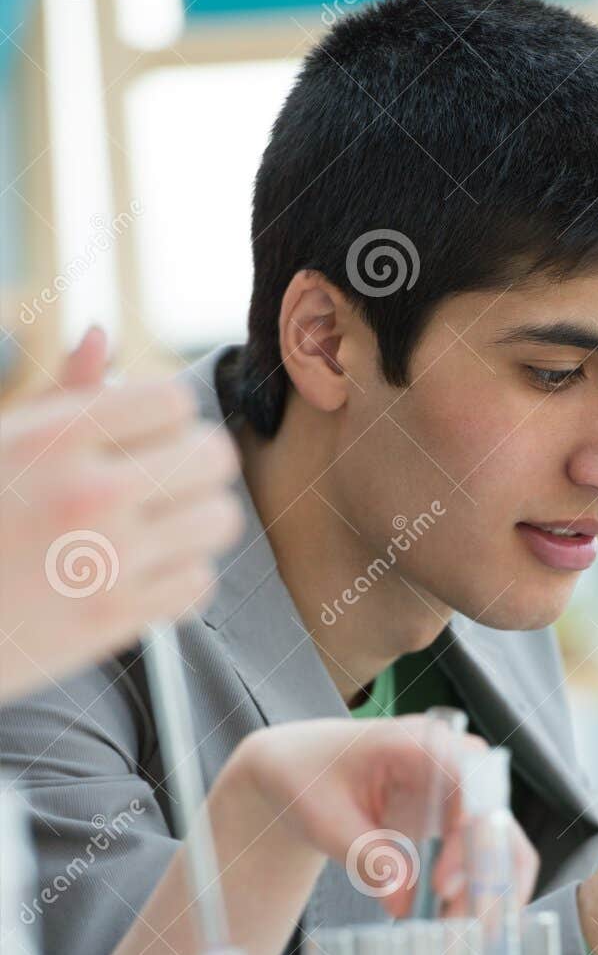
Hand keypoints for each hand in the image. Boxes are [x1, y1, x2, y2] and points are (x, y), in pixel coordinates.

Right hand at [0, 331, 240, 698]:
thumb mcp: (0, 441)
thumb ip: (61, 396)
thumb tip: (101, 336)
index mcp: (55, 436)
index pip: (175, 401)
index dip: (169, 416)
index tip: (148, 435)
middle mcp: (88, 493)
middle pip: (213, 457)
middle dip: (196, 463)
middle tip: (168, 479)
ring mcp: (106, 560)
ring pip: (219, 520)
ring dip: (198, 519)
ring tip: (163, 524)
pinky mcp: (115, 617)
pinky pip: (200, 583)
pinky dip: (182, 577)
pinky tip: (149, 570)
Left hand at [229, 715, 538, 917]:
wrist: (302, 773)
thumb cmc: (310, 779)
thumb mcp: (324, 818)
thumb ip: (365, 856)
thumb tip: (402, 901)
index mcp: (427, 746)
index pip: (473, 793)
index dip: (470, 842)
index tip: (442, 886)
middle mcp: (460, 766)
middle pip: (499, 829)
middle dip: (488, 888)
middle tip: (460, 938)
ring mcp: (466, 796)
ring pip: (501, 854)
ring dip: (485, 903)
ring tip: (452, 946)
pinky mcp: (463, 825)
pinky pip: (485, 865)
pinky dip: (475, 901)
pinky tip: (451, 932)